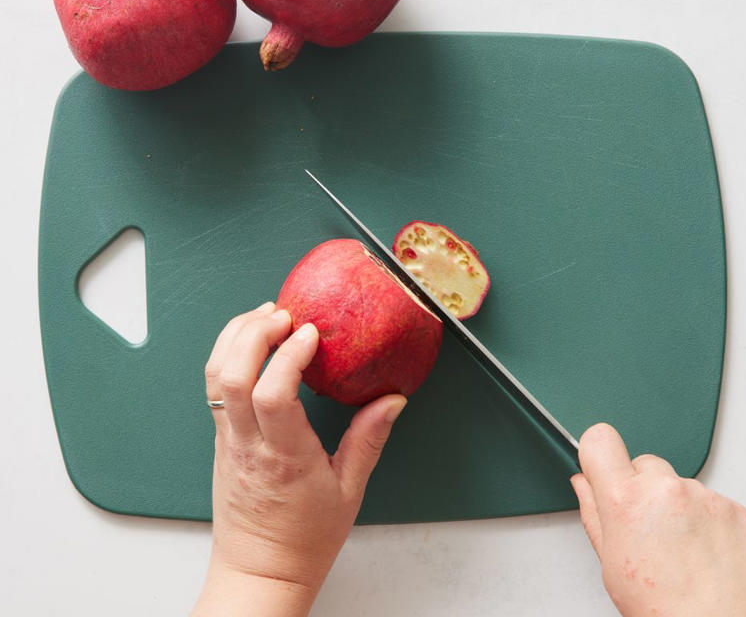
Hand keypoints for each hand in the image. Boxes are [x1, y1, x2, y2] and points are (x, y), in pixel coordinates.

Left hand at [191, 302, 406, 616]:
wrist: (259, 572)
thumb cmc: (303, 539)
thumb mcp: (349, 491)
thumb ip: (369, 439)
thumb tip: (392, 400)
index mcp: (285, 457)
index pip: (272, 394)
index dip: (289, 356)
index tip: (311, 333)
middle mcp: (248, 443)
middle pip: (231, 375)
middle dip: (254, 332)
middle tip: (284, 313)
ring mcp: (227, 439)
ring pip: (214, 376)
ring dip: (235, 336)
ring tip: (265, 315)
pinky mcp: (220, 438)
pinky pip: (213, 386)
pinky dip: (228, 353)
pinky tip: (250, 341)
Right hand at [572, 423, 745, 616]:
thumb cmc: (663, 607)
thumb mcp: (610, 562)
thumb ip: (593, 511)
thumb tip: (584, 482)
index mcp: (626, 499)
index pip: (600, 438)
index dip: (598, 452)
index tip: (602, 466)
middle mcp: (665, 489)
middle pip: (644, 463)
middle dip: (642, 487)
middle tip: (649, 528)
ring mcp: (705, 497)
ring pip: (680, 483)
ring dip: (677, 505)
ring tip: (681, 548)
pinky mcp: (736, 509)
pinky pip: (712, 501)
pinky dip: (708, 521)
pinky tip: (704, 551)